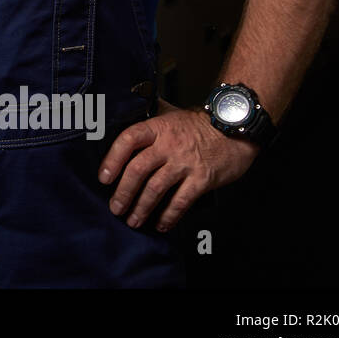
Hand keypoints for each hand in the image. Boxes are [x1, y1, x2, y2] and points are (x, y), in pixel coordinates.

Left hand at [98, 98, 259, 231]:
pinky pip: (181, 201)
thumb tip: (125, 120)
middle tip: (115, 207)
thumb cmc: (200, 124)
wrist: (234, 128)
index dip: (112, 159)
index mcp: (157, 128)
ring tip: (133, 220)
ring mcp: (185, 162)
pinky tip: (162, 224)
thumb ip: (149, 119)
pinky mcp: (202, 179)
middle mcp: (168, 145)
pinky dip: (169, 215)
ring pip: (156, 188)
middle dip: (123, 192)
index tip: (104, 177)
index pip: (127, 140)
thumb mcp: (171, 113)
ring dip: (142, 207)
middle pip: (138, 169)